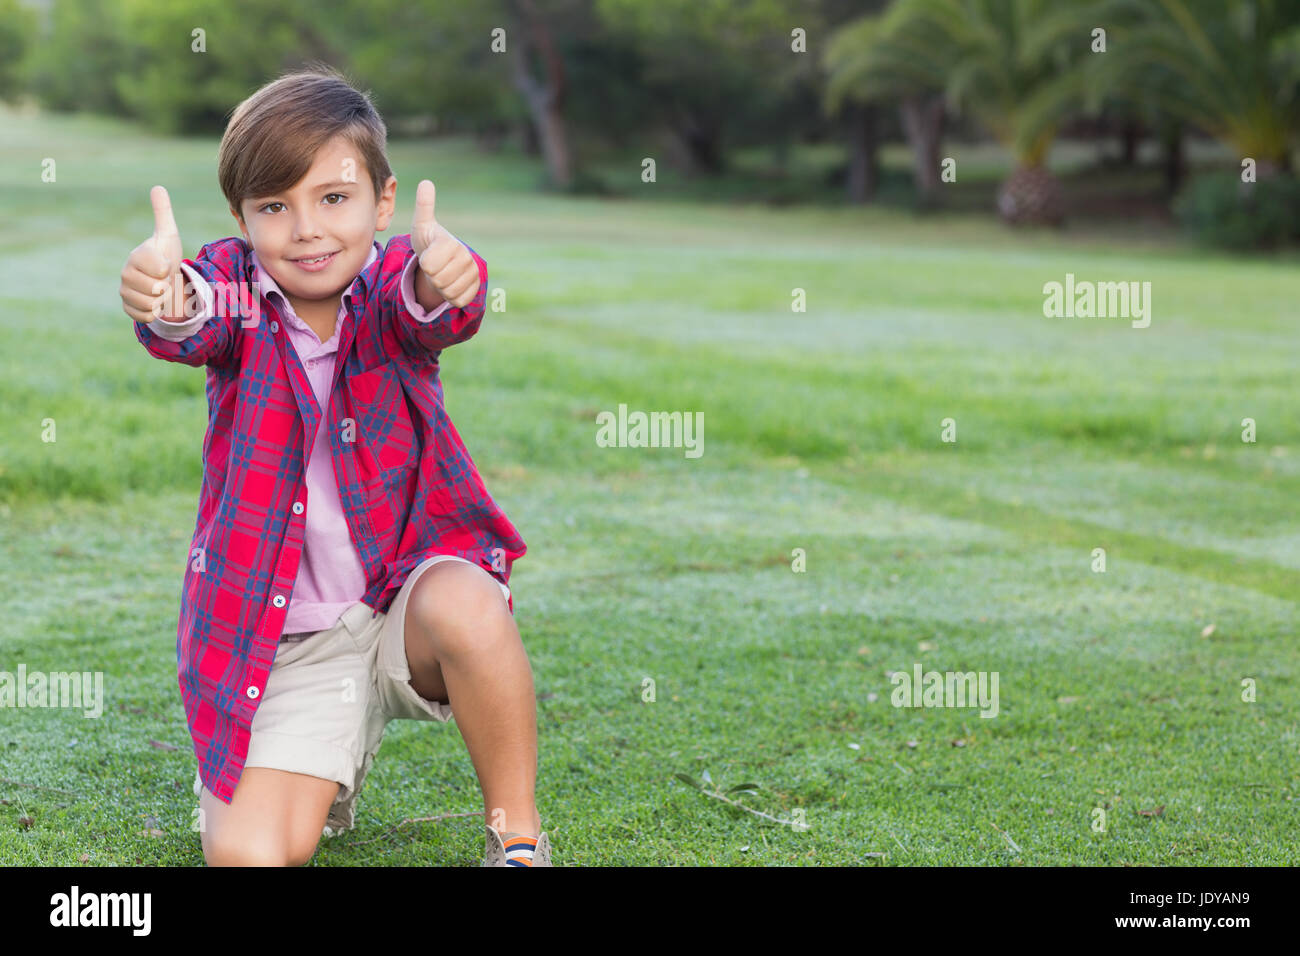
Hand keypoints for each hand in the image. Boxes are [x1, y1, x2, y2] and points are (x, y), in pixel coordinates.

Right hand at [120, 185, 185, 322]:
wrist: (165, 279)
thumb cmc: (166, 254)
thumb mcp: (169, 234)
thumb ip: (163, 213)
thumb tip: (157, 187)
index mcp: (136, 256)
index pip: (159, 267)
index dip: (168, 269)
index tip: (166, 264)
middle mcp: (126, 273)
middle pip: (155, 289)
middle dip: (167, 286)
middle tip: (164, 279)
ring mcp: (125, 291)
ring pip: (151, 304)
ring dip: (162, 300)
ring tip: (160, 290)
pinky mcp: (128, 308)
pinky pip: (145, 316)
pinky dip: (155, 312)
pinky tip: (154, 302)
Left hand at [410, 179, 479, 307]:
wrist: (443, 262)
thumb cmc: (429, 243)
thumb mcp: (422, 226)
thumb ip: (424, 206)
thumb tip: (426, 182)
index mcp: (451, 243)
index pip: (429, 265)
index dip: (424, 264)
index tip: (428, 255)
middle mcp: (466, 257)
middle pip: (438, 280)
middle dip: (431, 277)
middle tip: (435, 267)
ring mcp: (473, 274)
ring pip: (448, 292)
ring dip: (440, 288)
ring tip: (442, 275)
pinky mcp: (476, 289)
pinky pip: (457, 301)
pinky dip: (450, 297)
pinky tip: (451, 285)